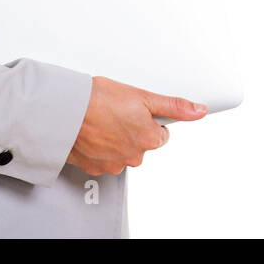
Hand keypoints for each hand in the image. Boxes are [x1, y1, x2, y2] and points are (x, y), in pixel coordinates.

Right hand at [66, 75, 206, 175]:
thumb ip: (174, 106)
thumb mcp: (142, 96)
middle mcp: (133, 156)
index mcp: (148, 139)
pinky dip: (99, 147)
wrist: (64, 112)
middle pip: (141, 144)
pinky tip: (91, 132)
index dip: (149, 119)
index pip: (160, 133)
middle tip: (115, 112)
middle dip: (131, 129)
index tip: (135, 110)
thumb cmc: (97, 100)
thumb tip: (199, 110)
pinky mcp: (94, 167)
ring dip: (114, 138)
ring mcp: (113, 164)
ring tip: (101, 120)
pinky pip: (103, 158)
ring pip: (122, 151)